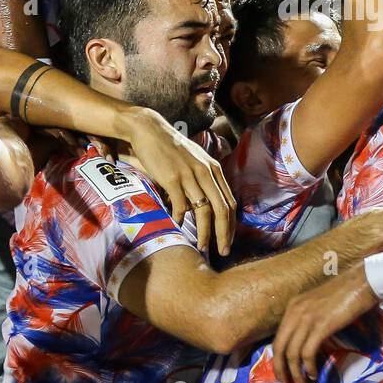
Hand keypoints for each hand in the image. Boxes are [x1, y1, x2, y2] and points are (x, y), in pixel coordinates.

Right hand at [123, 107, 234, 255]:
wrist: (150, 130)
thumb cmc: (172, 149)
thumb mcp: (196, 161)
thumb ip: (205, 180)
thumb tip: (208, 206)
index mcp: (214, 169)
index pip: (230, 202)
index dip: (231, 224)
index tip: (229, 240)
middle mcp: (206, 172)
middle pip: (221, 209)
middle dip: (224, 234)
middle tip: (222, 252)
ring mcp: (189, 175)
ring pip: (203, 210)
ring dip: (204, 232)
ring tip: (202, 246)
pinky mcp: (172, 177)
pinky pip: (180, 204)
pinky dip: (180, 218)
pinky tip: (177, 225)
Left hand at [271, 265, 377, 382]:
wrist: (363, 282)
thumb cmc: (346, 293)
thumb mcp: (319, 305)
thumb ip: (309, 320)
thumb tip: (307, 344)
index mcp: (293, 307)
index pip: (278, 339)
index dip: (278, 360)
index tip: (282, 375)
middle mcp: (295, 312)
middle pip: (279, 348)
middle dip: (281, 371)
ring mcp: (307, 318)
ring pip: (292, 354)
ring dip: (296, 375)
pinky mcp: (321, 326)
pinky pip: (307, 353)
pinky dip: (309, 368)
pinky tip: (315, 375)